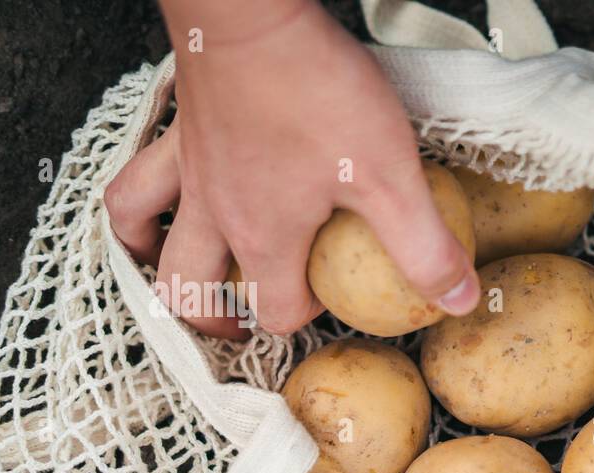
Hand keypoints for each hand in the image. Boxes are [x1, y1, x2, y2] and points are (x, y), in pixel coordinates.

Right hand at [105, 0, 478, 338]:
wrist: (252, 14)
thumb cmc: (316, 92)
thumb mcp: (391, 177)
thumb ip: (423, 247)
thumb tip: (459, 299)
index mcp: (264, 239)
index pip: (275, 310)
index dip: (307, 316)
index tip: (335, 294)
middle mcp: (215, 214)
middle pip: (191, 292)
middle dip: (217, 319)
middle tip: (245, 320)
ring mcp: (190, 172)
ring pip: (145, 238)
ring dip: (162, 266)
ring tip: (189, 278)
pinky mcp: (179, 129)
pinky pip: (134, 179)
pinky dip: (140, 205)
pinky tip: (159, 204)